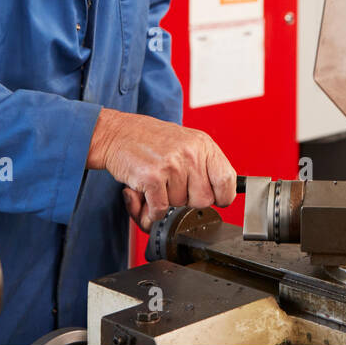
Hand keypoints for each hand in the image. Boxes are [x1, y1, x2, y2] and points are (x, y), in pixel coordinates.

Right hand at [88, 108, 236, 230]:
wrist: (118, 133)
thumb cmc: (151, 140)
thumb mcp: (186, 142)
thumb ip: (203, 164)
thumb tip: (221, 194)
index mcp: (203, 145)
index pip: (227, 180)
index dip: (221, 196)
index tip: (213, 198)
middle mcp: (191, 153)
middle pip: (205, 200)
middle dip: (189, 201)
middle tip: (173, 187)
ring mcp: (172, 165)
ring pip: (180, 206)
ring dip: (166, 201)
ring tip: (156, 184)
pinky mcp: (153, 177)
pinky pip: (160, 210)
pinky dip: (151, 211)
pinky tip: (146, 196)